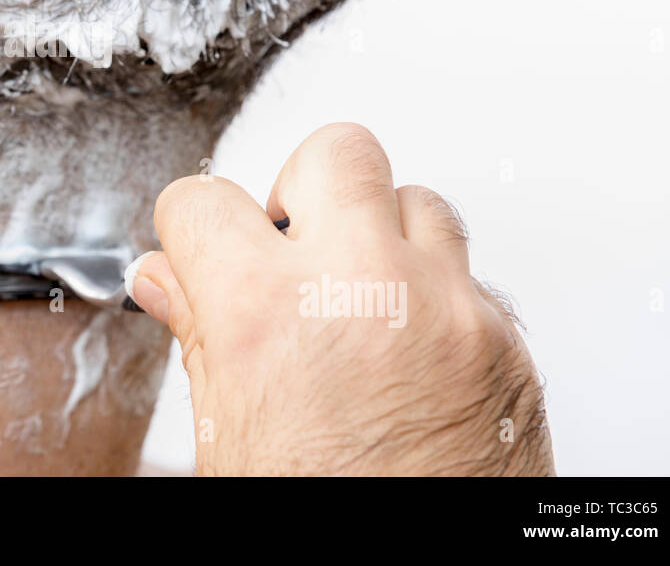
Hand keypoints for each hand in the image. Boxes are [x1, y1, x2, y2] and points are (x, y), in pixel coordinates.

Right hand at [127, 123, 553, 475]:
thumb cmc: (324, 516)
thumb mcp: (229, 438)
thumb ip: (198, 333)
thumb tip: (164, 277)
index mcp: (266, 315)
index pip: (203, 201)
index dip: (191, 229)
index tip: (199, 247)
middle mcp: (363, 291)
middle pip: (333, 154)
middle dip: (298, 193)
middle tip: (287, 249)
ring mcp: (448, 310)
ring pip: (414, 199)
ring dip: (377, 234)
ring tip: (355, 297)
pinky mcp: (505, 341)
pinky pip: (466, 272)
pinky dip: (432, 292)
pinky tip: (407, 346)